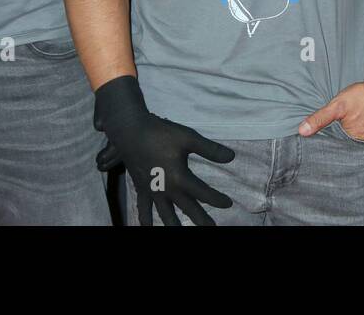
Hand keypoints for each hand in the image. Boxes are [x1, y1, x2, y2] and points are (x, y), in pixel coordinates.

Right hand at [94, 75, 235, 225]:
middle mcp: (167, 189)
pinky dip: (145, 219)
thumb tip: (232, 157)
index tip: (228, 204)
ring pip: (166, 215)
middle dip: (201, 220)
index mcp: (180, 178)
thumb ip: (210, 150)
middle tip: (212, 228)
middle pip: (187, 209)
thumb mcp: (189, 137)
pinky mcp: (141, 188)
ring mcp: (152, 191)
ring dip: (174, 225)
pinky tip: (147, 227)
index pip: (203, 193)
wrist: (131, 131)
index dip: (217, 200)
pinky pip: (143, 209)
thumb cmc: (161, 133)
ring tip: (180, 232)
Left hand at [298, 80, 363, 142]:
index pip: (334, 143)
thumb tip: (302, 131)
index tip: (321, 132)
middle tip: (337, 122)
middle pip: (346, 140)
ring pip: (356, 135)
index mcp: (352, 140)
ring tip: (348, 119)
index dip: (327, 137)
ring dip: (351, 129)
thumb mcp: (338, 105)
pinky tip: (359, 116)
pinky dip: (362, 125)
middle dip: (340, 133)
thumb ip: (320, 118)